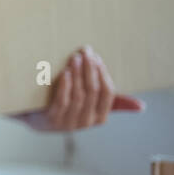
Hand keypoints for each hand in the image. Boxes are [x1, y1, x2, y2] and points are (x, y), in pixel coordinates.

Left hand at [18, 46, 144, 131]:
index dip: (103, 74)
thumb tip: (141, 106)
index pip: (108, 93)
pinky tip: (65, 72)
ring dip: (78, 74)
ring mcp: (68, 122)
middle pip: (93, 91)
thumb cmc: (64, 106)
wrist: (32, 117)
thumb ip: (112, 103)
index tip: (97, 57)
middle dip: (91, 69)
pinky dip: (65, 85)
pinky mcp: (51, 120)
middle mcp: (86, 121)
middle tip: (86, 52)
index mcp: (99, 117)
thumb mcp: (89, 105)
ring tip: (76, 58)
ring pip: (79, 95)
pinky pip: (62, 101)